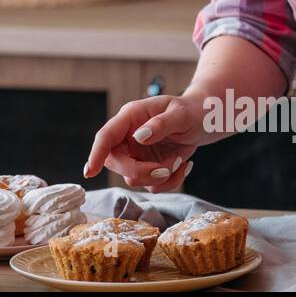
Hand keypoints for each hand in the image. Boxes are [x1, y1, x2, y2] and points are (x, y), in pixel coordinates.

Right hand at [84, 94, 208, 191]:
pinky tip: (184, 164)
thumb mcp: (181, 114)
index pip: (106, 136)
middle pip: (116, 162)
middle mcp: (129, 136)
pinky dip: (170, 181)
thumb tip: (139, 137)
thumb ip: (160, 124)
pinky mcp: (149, 167)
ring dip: (160, 176)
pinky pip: (152, 185)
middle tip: (165, 170)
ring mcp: (138, 153)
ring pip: (134, 177)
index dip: (96, 154)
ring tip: (181, 159)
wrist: (206, 121)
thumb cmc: (192, 111)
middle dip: (139, 171)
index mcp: (131, 117)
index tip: (89, 172)